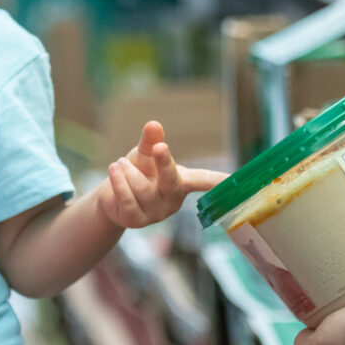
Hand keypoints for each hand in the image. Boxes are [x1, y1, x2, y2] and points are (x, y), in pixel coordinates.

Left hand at [98, 121, 228, 228]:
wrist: (111, 196)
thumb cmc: (136, 172)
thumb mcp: (143, 154)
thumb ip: (150, 141)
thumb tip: (154, 124)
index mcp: (180, 182)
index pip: (203, 180)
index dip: (218, 180)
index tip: (234, 179)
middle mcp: (171, 200)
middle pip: (172, 182)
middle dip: (165, 163)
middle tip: (159, 146)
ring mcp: (155, 213)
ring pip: (143, 189)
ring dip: (128, 171)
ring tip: (119, 163)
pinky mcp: (136, 220)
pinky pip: (128, 199)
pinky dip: (118, 182)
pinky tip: (113, 170)